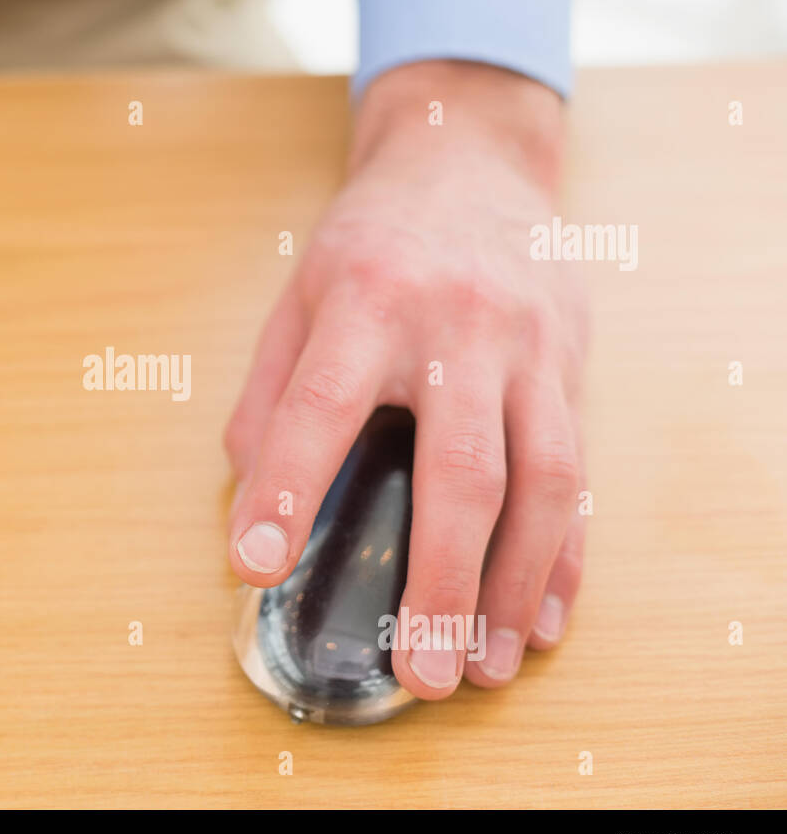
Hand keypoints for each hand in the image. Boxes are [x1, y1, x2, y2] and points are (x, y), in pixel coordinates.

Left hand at [224, 61, 588, 698]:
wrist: (469, 161)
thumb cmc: (371, 242)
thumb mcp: (297, 295)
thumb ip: (268, 395)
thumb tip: (253, 501)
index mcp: (364, 304)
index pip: (319, 408)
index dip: (286, 491)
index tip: (254, 568)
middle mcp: (455, 328)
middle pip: (458, 469)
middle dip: (438, 582)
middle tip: (416, 672)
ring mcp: (527, 348)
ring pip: (542, 482)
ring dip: (513, 587)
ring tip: (484, 667)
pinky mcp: (571, 366)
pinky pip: (580, 473)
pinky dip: (564, 555)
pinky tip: (541, 616)